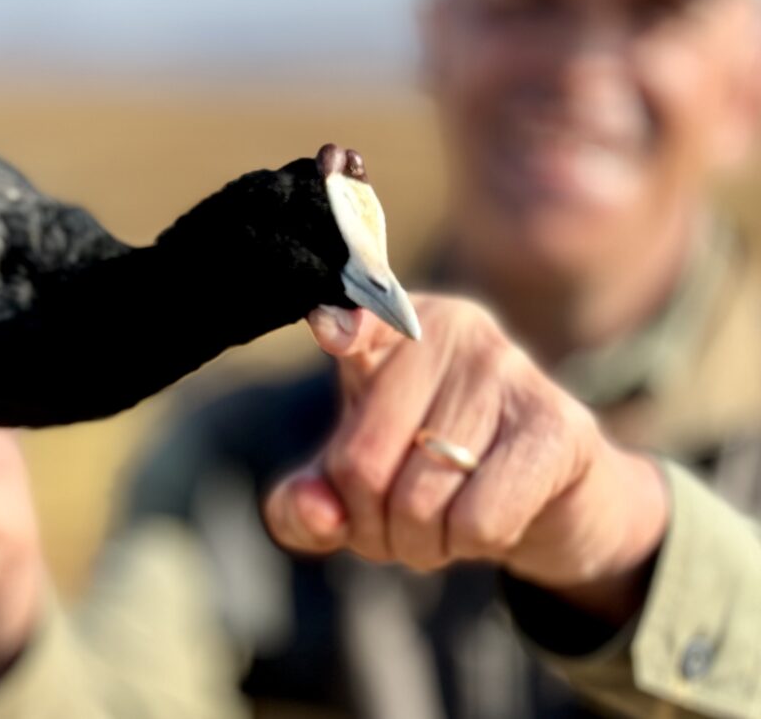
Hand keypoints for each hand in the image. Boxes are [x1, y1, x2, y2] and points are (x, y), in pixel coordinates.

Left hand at [265, 295, 669, 623]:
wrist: (553, 496)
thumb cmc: (429, 475)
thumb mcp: (353, 488)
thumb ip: (306, 505)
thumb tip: (313, 508)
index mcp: (390, 326)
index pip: (358, 319)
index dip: (346, 329)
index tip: (331, 332)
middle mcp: (448, 328)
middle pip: (362, 462)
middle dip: (367, 525)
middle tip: (394, 526)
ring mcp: (508, 368)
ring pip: (417, 501)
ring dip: (418, 543)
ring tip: (441, 523)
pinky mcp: (558, 426)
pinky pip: (477, 520)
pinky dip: (468, 545)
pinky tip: (487, 522)